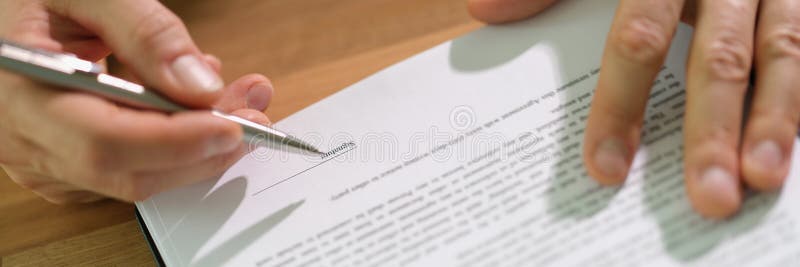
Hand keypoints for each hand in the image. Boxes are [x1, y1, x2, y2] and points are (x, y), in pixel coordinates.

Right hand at [0, 0, 273, 202]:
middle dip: (205, 147)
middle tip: (255, 108)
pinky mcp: (67, 164)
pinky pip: (132, 169)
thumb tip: (201, 87)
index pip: (104, 143)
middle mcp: (28, 142)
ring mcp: (47, 161)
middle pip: (131, 172)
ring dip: (200, 144)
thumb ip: (144, 32)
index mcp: (20, 95)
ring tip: (239, 96)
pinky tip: (195, 104)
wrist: (4, 13)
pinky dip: (177, 143)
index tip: (234, 125)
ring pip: (139, 177)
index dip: (177, 142)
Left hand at [468, 0, 798, 217]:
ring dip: (774, 120)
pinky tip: (788, 149)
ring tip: (760, 180)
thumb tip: (484, 10)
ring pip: (780, 54)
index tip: (606, 165)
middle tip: (705, 197)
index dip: (619, 104)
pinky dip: (798, 99)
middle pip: (717, 57)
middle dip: (711, 130)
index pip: (636, 38)